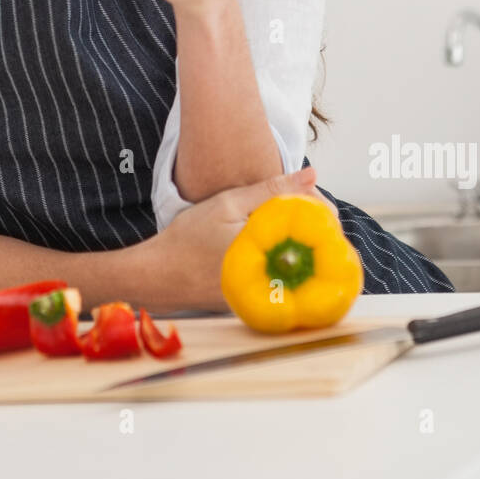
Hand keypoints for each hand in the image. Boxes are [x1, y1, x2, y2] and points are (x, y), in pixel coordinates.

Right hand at [148, 166, 336, 312]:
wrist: (159, 277)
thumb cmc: (189, 239)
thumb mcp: (229, 204)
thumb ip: (273, 189)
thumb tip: (313, 174)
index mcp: (275, 254)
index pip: (320, 228)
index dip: (319, 208)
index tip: (304, 196)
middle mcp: (278, 282)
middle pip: (317, 249)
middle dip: (312, 225)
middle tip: (294, 206)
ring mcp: (270, 297)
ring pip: (304, 264)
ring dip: (299, 242)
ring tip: (280, 224)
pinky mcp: (261, 304)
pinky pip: (287, 278)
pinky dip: (284, 259)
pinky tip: (268, 244)